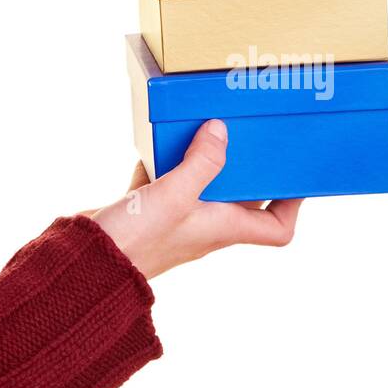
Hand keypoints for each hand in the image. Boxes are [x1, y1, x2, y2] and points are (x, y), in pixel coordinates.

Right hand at [79, 119, 302, 279]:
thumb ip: (202, 162)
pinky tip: (156, 140)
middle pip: (241, 197)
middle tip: (251, 134)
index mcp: (223, 227)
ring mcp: (175, 218)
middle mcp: (205, 225)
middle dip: (247, 166)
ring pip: (202, 185)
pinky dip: (164, 159)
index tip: (298, 177)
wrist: (89, 262)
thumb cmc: (138, 239)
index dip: (292, 206)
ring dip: (205, 158)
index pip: (276, 228)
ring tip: (207, 125)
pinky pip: (164, 180)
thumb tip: (222, 130)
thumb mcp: (175, 194)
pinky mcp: (147, 210)